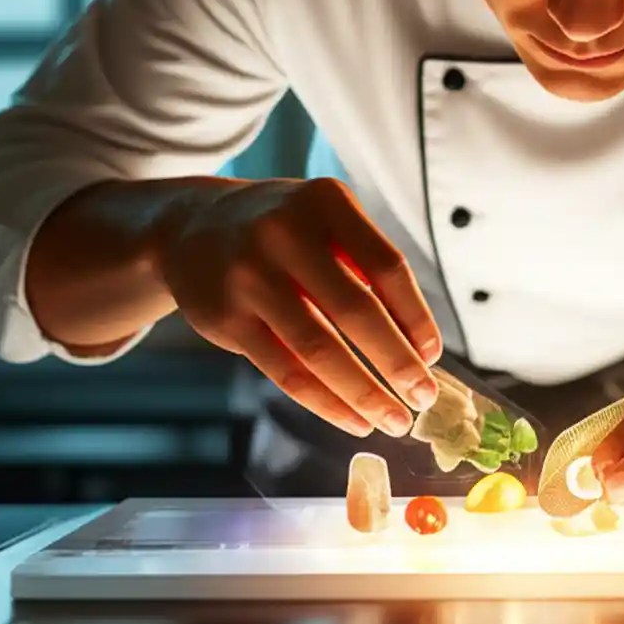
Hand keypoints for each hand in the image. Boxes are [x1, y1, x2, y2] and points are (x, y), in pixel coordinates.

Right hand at [156, 177, 441, 437]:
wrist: (190, 226)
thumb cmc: (284, 230)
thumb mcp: (326, 219)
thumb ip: (367, 265)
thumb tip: (419, 346)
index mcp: (325, 202)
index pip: (387, 266)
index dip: (416, 316)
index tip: (433, 356)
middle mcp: (284, 233)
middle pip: (356, 310)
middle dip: (397, 362)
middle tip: (424, 398)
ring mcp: (250, 276)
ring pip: (318, 349)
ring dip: (364, 393)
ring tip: (394, 419)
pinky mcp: (225, 318)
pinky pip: (285, 371)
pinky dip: (326, 403)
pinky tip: (354, 420)